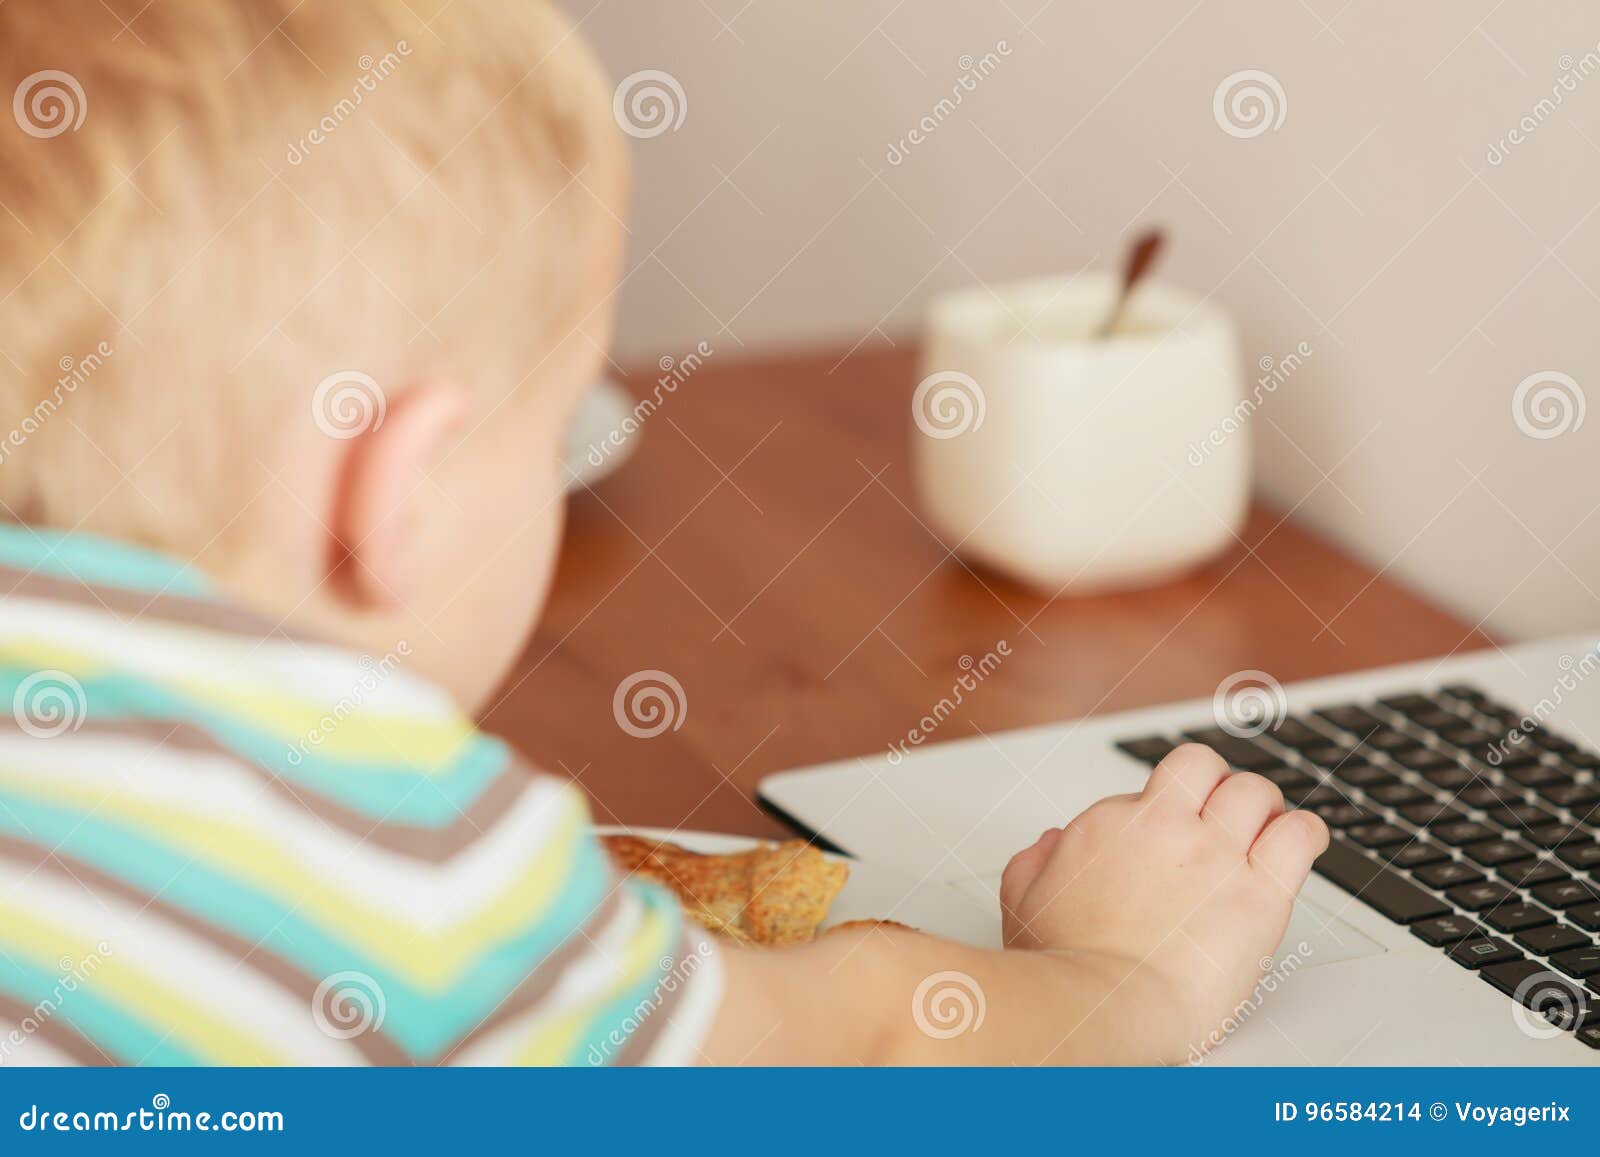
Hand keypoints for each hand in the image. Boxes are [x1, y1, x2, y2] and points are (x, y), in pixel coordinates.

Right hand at [998, 743, 1329, 1061]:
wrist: (1104, 1006)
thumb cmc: (1064, 968)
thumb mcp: (1023, 901)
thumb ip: (1035, 863)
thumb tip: (1051, 844)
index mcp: (1109, 826)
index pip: (1149, 792)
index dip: (1165, 813)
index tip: (1170, 837)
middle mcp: (1164, 827)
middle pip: (1205, 767)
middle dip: (1219, 786)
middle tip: (1227, 813)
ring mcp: (1216, 856)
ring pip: (1256, 792)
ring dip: (1264, 806)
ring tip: (1268, 828)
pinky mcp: (1260, 894)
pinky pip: (1300, 836)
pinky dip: (1306, 833)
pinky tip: (1300, 843)